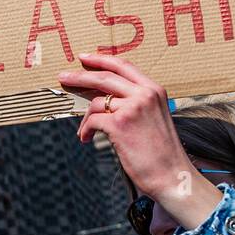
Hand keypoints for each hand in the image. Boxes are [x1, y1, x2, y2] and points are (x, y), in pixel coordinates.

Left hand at [59, 55, 193, 199]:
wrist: (171, 175)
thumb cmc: (161, 153)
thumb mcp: (154, 118)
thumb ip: (135, 104)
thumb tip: (104, 99)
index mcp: (154, 90)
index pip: (124, 66)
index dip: (101, 60)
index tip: (84, 58)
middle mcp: (145, 94)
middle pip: (105, 77)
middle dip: (80, 76)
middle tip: (63, 77)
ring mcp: (132, 108)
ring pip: (96, 102)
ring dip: (85, 118)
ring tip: (85, 132)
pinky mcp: (120, 124)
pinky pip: (93, 120)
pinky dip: (85, 130)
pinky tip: (86, 139)